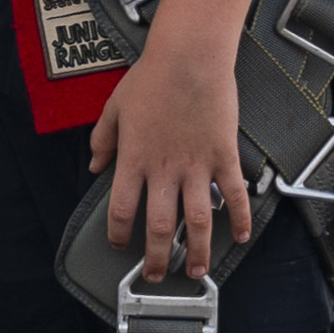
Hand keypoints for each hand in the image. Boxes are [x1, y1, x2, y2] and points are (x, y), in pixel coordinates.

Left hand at [89, 37, 249, 281]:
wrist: (189, 57)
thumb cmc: (152, 78)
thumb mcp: (114, 107)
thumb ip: (102, 140)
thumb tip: (94, 165)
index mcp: (134, 159)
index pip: (120, 209)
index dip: (118, 234)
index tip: (119, 245)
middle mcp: (164, 169)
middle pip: (159, 226)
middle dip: (156, 258)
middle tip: (155, 275)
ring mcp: (196, 166)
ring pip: (197, 221)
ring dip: (197, 251)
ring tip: (196, 270)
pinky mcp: (223, 157)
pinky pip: (234, 195)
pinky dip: (239, 219)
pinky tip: (239, 236)